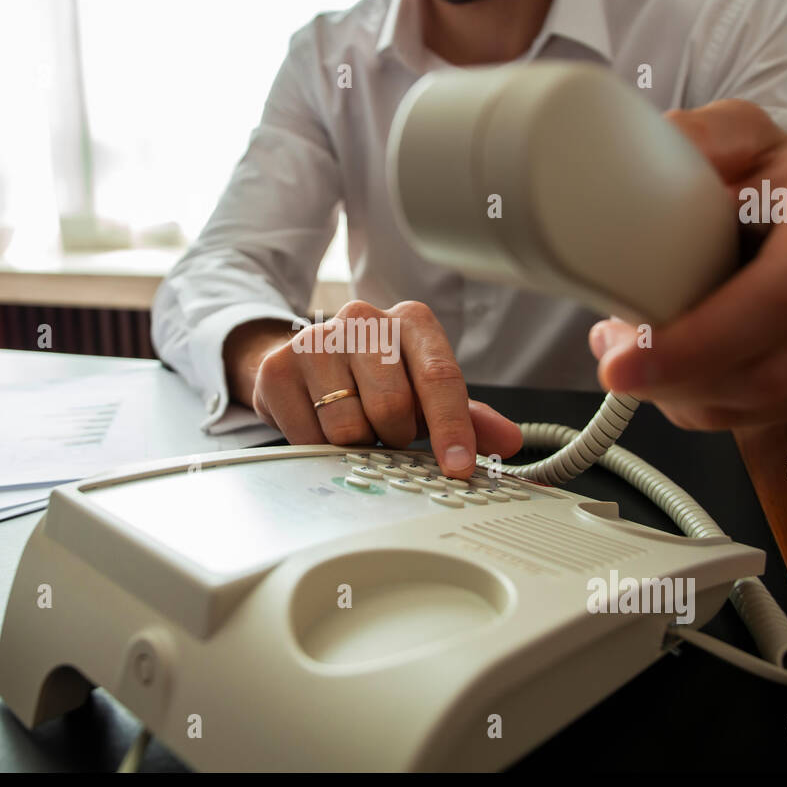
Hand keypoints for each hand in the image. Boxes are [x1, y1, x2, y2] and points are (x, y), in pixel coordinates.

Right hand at [224, 301, 521, 476]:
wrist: (305, 363)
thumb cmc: (376, 379)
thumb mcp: (425, 395)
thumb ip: (469, 417)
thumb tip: (508, 441)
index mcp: (411, 321)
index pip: (440, 377)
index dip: (451, 428)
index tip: (458, 467)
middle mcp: (363, 319)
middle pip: (392, 405)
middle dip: (395, 436)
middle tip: (389, 435)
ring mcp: (316, 341)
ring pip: (348, 425)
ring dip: (357, 444)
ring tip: (356, 427)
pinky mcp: (278, 369)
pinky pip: (309, 436)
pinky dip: (321, 448)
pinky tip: (323, 428)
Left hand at [590, 99, 786, 430]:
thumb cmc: (764, 172)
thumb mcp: (733, 135)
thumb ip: (693, 142)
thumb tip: (641, 168)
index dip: (706, 339)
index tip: (630, 355)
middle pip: (782, 365)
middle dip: (684, 378)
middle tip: (615, 365)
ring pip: (772, 402)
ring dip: (689, 394)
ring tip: (634, 356)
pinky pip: (768, 416)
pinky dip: (705, 404)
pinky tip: (670, 373)